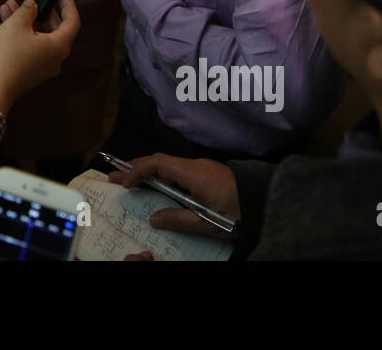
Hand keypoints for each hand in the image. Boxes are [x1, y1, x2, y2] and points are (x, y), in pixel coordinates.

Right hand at [0, 0, 79, 113]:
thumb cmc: (7, 57)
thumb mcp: (16, 24)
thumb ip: (27, 10)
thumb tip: (32, 5)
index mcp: (59, 46)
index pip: (72, 20)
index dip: (68, 3)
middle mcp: (54, 58)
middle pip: (54, 29)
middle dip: (41, 10)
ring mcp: (41, 66)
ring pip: (38, 37)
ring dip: (26, 20)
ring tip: (10, 5)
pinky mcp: (28, 71)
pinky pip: (29, 47)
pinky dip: (20, 33)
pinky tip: (5, 19)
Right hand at [108, 153, 239, 241]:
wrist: (267, 201)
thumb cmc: (237, 213)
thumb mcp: (206, 222)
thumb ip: (178, 219)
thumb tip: (154, 218)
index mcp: (193, 173)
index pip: (157, 163)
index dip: (137, 170)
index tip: (124, 183)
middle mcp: (196, 165)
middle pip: (160, 160)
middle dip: (135, 167)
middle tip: (114, 176)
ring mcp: (203, 167)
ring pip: (169, 165)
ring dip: (149, 171)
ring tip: (131, 181)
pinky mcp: (209, 173)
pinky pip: (179, 170)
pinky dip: (162, 175)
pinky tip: (158, 186)